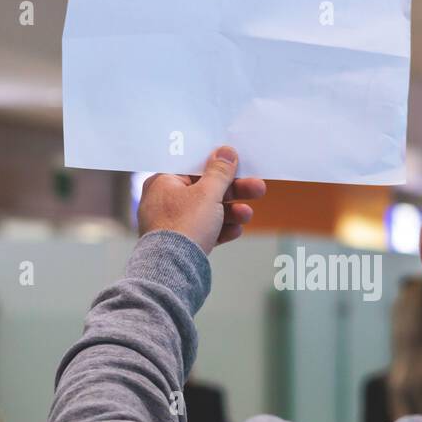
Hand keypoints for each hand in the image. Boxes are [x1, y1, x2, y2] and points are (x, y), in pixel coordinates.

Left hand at [138, 146, 266, 254]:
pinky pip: (203, 230)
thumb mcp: (208, 193)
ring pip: (207, 211)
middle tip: (257, 188)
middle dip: (234, 192)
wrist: (172, 270)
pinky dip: (220, 229)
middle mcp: (164, 201)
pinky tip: (235, 231)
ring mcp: (171, 223)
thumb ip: (220, 172)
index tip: (238, 165)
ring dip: (231, 212)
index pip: (194, 167)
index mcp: (163, 182)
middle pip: (205, 190)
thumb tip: (225, 152)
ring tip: (246, 215)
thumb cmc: (184, 226)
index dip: (218, 165)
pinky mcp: (180, 243)